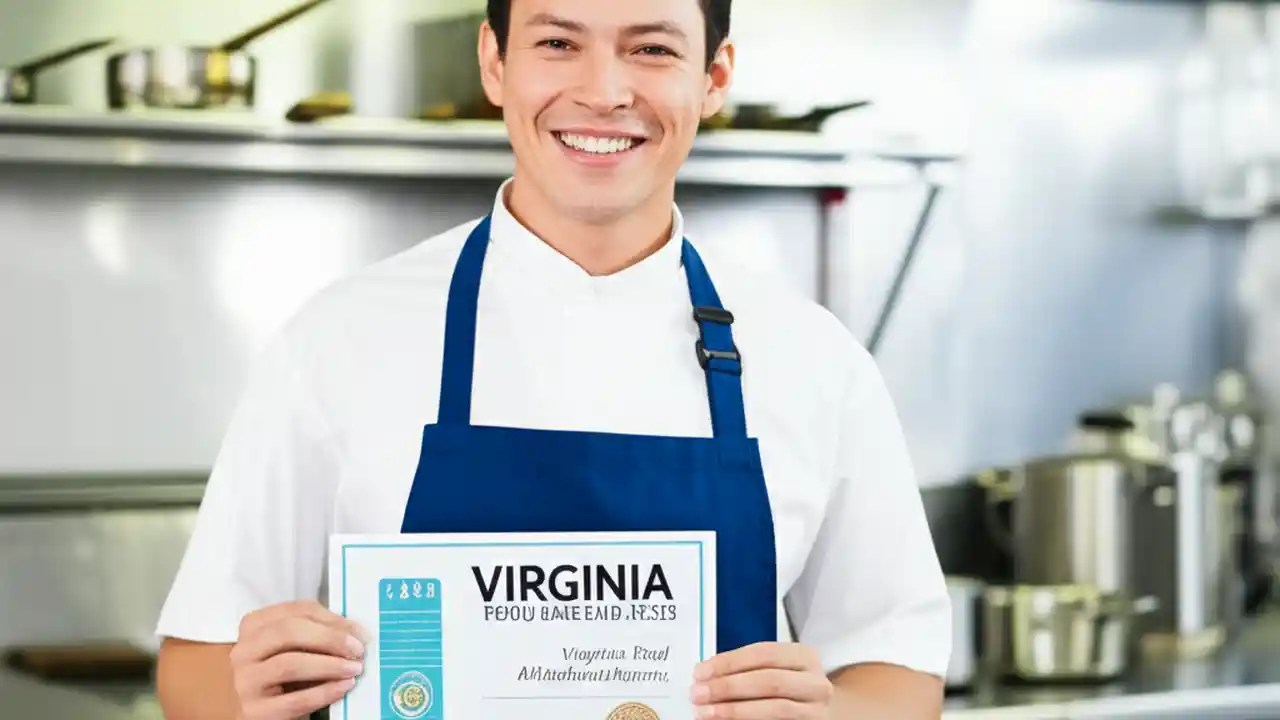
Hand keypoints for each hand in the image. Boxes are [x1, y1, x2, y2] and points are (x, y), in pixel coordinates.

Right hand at [230, 600, 368, 719]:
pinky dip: (324, 692)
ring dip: (329, 665)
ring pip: (290, 664)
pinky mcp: (254, 712)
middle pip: (289, 632)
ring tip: (354, 669)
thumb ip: (317, 634)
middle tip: (358, 650)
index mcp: (254, 626)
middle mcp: (244, 651)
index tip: (359, 632)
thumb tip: (356, 633)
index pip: (297, 610)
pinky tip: (343, 687)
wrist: (261, 712)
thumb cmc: (282, 675)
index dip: (332, 619)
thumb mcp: (294, 648)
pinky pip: (294, 700)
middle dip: (330, 639)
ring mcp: (245, 682)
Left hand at [690, 642, 833, 718]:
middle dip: (729, 687)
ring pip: (776, 709)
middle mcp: (816, 683)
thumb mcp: (776, 669)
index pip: (764, 653)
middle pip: (770, 681)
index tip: (700, 671)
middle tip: (698, 694)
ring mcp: (816, 710)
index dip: (730, 662)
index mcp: (805, 657)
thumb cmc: (788, 687)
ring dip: (735, 710)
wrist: (822, 712)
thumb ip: (745, 669)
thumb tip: (704, 677)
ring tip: (707, 712)